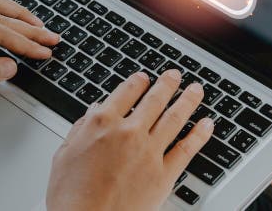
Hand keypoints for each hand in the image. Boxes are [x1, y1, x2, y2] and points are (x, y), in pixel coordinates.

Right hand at [47, 69, 213, 210]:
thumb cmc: (71, 195)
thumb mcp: (64, 153)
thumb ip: (81, 128)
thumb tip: (92, 112)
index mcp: (102, 123)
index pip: (126, 92)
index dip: (138, 82)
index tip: (144, 78)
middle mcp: (128, 132)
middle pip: (154, 100)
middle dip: (167, 84)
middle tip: (175, 75)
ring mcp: (149, 152)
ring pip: (174, 118)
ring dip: (188, 100)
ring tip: (196, 90)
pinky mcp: (163, 174)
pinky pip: (186, 149)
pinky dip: (199, 134)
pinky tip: (207, 124)